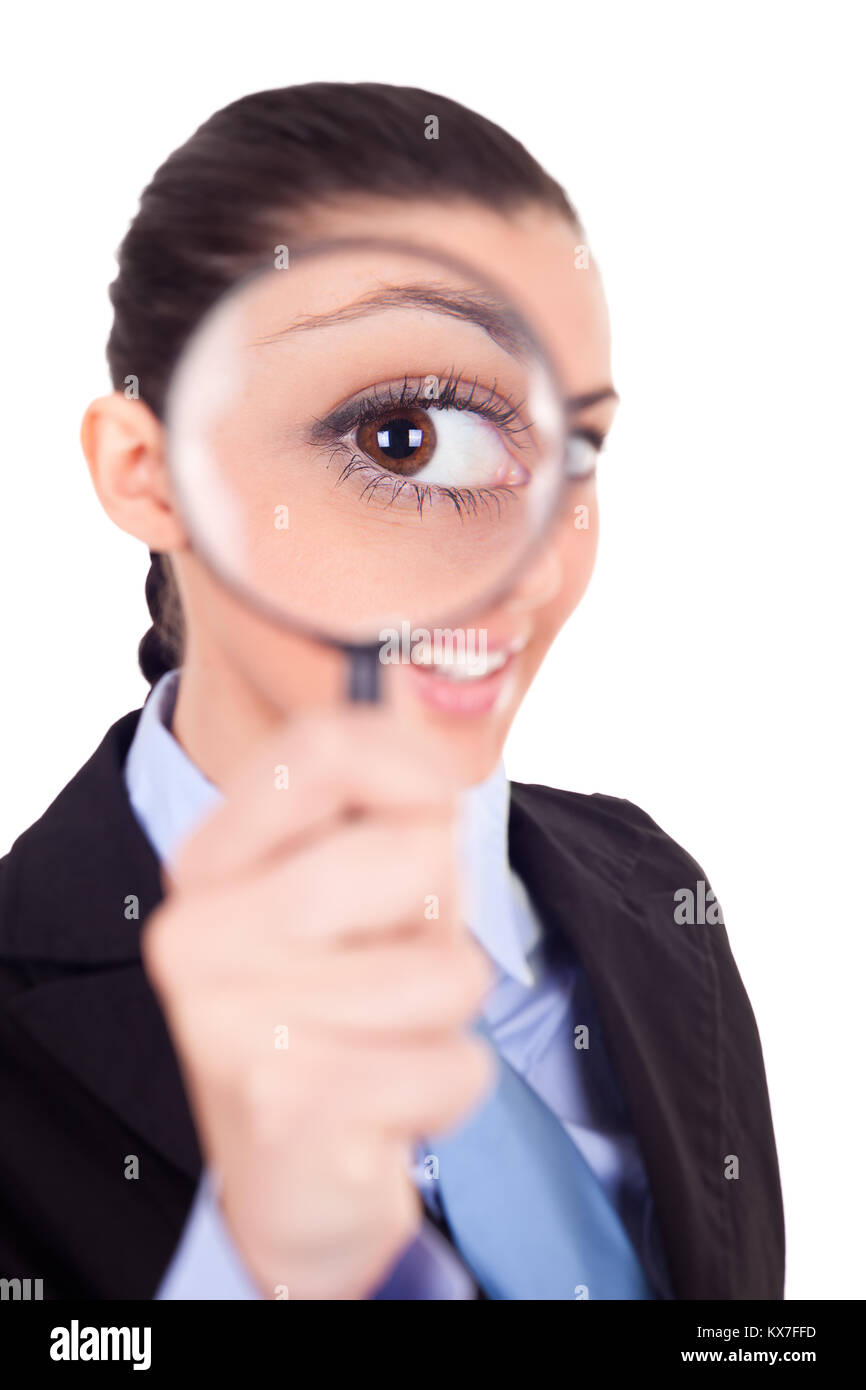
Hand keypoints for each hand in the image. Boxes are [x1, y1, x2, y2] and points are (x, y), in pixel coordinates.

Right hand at [141, 706, 495, 1299]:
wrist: (290, 1178)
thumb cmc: (329, 1016)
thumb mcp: (340, 902)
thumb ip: (380, 815)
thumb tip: (445, 710)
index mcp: (208, 866)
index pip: (325, 748)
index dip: (414, 758)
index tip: (439, 799)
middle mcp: (198, 932)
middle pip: (414, 855)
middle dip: (440, 917)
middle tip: (387, 963)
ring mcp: (229, 1019)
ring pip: (449, 971)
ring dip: (445, 1016)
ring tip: (381, 1039)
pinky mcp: (285, 1103)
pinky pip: (454, 1066)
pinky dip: (446, 1089)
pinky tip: (384, 1103)